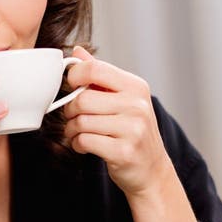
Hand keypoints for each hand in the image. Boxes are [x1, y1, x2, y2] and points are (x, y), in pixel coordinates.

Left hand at [62, 46, 172, 197]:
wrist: (151, 170)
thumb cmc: (132, 132)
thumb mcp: (122, 99)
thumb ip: (100, 75)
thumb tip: (77, 52)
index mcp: (135, 87)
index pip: (95, 68)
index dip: (75, 76)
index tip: (72, 87)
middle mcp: (136, 106)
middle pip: (83, 99)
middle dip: (70, 110)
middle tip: (73, 117)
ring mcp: (132, 129)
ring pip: (81, 121)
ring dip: (72, 130)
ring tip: (78, 133)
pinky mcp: (123, 152)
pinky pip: (85, 141)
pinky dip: (78, 144)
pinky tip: (84, 146)